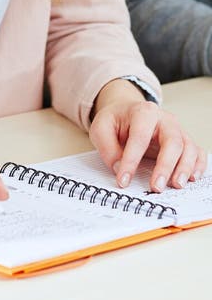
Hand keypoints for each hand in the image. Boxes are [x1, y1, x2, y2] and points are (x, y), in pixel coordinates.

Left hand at [90, 79, 206, 192]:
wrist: (126, 112)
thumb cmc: (116, 120)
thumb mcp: (101, 128)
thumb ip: (107, 147)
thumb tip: (119, 168)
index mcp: (143, 112)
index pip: (140, 137)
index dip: (131, 160)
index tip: (123, 180)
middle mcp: (165, 119)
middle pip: (172, 141)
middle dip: (165, 166)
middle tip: (156, 187)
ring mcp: (177, 130)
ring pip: (188, 147)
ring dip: (185, 168)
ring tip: (176, 186)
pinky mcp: (183, 141)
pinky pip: (197, 152)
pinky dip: (198, 165)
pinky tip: (192, 179)